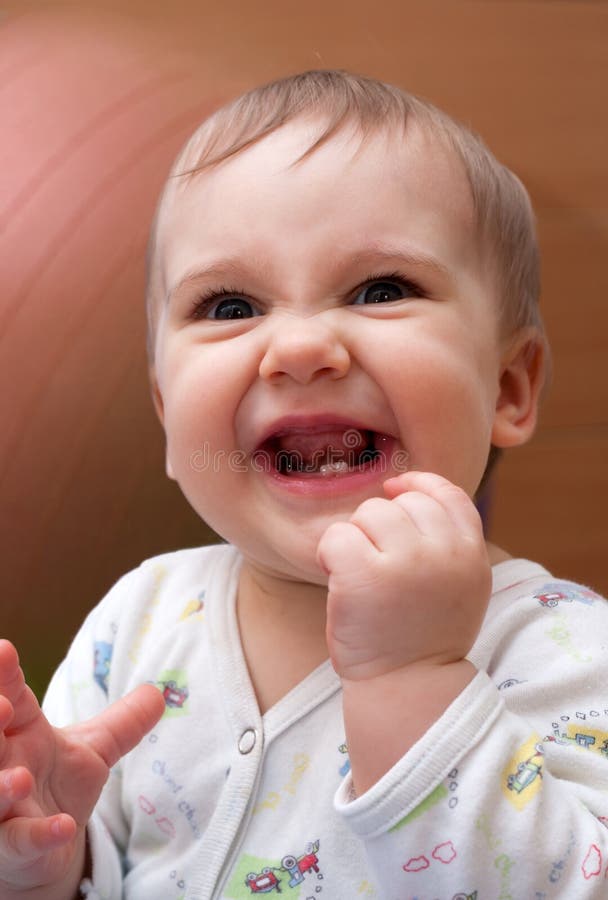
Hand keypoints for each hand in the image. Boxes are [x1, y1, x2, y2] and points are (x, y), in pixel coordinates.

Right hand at [0, 640, 164, 893]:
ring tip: (22, 778)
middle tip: (0, 707)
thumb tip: (160, 692)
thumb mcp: (92, 750)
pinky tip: (64, 826)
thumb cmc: (53, 787)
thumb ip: (125, 722)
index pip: (10, 696)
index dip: (4, 676)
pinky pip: (19, 842)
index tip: (5, 650)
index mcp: (21, 732)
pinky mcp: (11, 849)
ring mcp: (1, 809)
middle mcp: (3, 765)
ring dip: (2, 787)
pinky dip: (40, 835)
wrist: (39, 849)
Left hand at [317, 471, 491, 682]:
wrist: (406, 687)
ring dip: (356, 540)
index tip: (396, 489)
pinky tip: (338, 580)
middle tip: (378, 567)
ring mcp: (406, 563)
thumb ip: (447, 541)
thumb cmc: (424, 635)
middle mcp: (444, 554)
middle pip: (400, 503)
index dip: (418, 484)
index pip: (447, 494)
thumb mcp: (459, 584)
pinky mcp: (364, 576)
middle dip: (380, 526)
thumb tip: (407, 489)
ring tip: (362, 578)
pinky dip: (329, 554)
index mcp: (471, 554)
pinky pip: (336, 536)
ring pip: (368, 513)